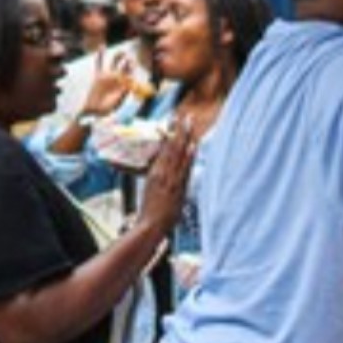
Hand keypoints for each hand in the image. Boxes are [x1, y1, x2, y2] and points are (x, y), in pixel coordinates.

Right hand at [80, 49, 140, 119]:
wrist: (94, 112)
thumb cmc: (107, 109)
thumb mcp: (118, 101)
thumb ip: (124, 91)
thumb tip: (130, 82)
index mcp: (124, 84)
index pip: (130, 73)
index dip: (132, 68)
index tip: (132, 64)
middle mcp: (117, 78)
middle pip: (124, 66)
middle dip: (128, 62)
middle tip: (129, 59)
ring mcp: (108, 76)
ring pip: (114, 62)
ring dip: (119, 56)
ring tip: (123, 52)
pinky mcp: (99, 76)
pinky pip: (99, 64)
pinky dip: (100, 56)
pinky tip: (102, 47)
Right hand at [136, 117, 196, 236]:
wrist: (151, 225)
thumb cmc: (150, 211)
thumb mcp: (150, 189)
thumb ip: (157, 178)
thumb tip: (163, 171)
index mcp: (155, 172)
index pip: (165, 149)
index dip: (172, 136)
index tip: (176, 123)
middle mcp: (163, 172)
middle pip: (172, 147)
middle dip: (180, 131)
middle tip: (186, 117)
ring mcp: (171, 178)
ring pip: (178, 154)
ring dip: (185, 138)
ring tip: (191, 125)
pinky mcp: (177, 186)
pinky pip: (183, 167)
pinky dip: (187, 155)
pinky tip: (192, 146)